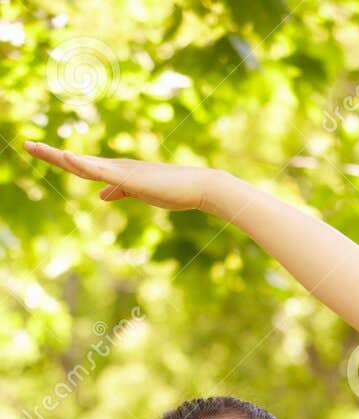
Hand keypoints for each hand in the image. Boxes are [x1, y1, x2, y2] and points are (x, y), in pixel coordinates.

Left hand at [23, 139, 221, 213]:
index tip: (39, 151)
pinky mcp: (130, 178)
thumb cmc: (172, 190)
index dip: (60, 159)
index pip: (82, 165)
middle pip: (76, 160)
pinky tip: (69, 159)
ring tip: (37, 148)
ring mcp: (121, 171)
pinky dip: (84, 165)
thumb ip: (119, 191)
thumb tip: (102, 195)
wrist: (196, 186)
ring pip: (84, 163)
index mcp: (116, 172)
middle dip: (50, 154)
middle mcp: (115, 167)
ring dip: (60, 157)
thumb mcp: (139, 192)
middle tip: (26, 145)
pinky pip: (103, 172)